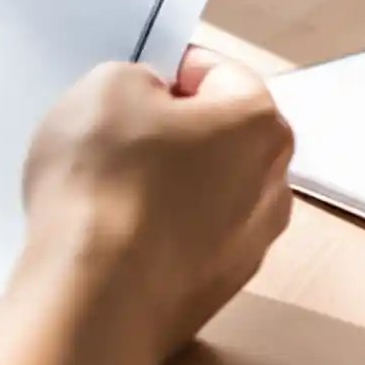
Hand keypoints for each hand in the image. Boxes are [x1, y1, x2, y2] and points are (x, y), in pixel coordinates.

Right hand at [22, 47, 293, 359]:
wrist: (92, 295)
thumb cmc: (104, 183)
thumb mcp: (104, 86)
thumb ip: (137, 78)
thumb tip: (146, 103)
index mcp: (259, 122)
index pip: (216, 73)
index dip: (166, 70)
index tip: (129, 86)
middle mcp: (272, 185)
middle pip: (215, 137)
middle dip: (167, 132)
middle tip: (111, 138)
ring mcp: (249, 246)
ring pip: (201, 192)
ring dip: (162, 185)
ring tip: (103, 192)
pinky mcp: (214, 291)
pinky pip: (184, 241)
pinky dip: (153, 233)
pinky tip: (109, 236)